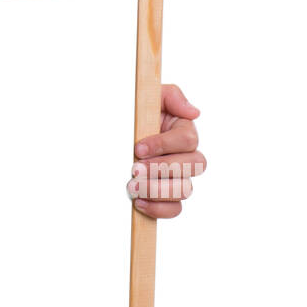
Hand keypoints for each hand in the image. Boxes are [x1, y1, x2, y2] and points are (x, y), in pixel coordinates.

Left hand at [126, 83, 205, 218]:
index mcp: (184, 131)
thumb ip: (171, 96)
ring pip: (185, 190)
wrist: (113, 138)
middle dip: (162, 168)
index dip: (163, 145)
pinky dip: (159, 209)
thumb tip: (194, 113)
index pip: (187, 140)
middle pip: (193, 166)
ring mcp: (180, 178)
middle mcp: (187, 155)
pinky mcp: (168, 197)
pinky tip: (139, 202)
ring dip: (158, 189)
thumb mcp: (149, 98)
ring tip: (132, 187)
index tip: (137, 148)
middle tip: (134, 170)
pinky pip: (175, 209)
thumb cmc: (133, 117)